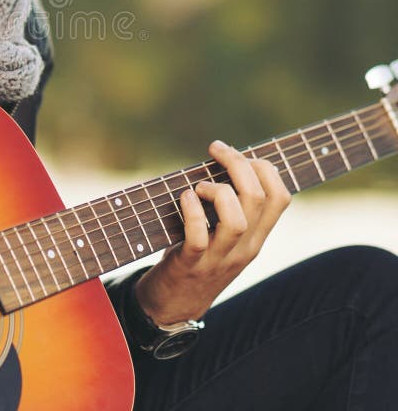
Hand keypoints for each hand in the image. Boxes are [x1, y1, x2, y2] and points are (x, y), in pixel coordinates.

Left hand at [134, 140, 290, 324]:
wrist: (175, 305)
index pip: (281, 197)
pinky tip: (184, 198)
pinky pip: (198, 237)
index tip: (239, 153)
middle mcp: (244, 247)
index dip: (265, 167)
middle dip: (238, 164)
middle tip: (217, 149)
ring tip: (200, 186)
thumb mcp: (224, 234)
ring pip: (236, 220)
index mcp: (256, 236)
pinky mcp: (191, 264)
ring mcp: (219, 258)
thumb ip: (231, 205)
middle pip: (259, 198)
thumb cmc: (196, 255)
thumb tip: (225, 158)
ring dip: (217, 191)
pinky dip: (191, 212)